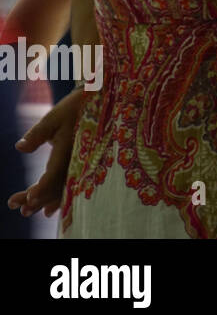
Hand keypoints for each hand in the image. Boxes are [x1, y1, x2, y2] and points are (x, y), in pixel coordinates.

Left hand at [7, 86, 83, 218]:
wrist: (99, 103)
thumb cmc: (74, 108)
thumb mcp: (53, 117)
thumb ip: (37, 134)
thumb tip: (20, 148)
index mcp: (70, 148)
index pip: (55, 172)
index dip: (43, 186)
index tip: (30, 198)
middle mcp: (77, 160)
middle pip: (58, 186)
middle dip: (38, 199)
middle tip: (17, 207)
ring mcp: (82, 164)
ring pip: (64, 189)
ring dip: (45, 202)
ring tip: (25, 210)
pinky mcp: (82, 166)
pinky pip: (71, 186)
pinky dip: (59, 199)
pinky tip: (49, 210)